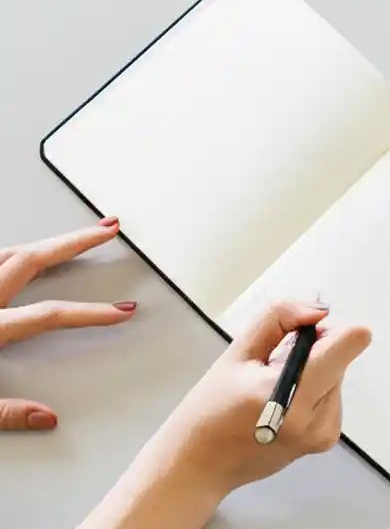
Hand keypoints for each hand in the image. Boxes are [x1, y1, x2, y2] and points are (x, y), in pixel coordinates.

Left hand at [0, 217, 134, 430]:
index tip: (120, 310)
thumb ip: (3, 412)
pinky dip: (6, 251)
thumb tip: (44, 417)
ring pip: (5, 251)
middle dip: (75, 241)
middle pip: (32, 259)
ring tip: (72, 234)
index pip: (49, 315)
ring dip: (43, 240)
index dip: (90, 313)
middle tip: (107, 228)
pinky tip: (15, 250)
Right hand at [82, 301, 371, 528]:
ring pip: (337, 374)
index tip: (299, 336)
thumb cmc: (210, 410)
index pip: (350, 341)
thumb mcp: (237, 352)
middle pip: (342, 356)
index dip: (327, 328)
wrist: (200, 465)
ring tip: (271, 391)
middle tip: (270, 369)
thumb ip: (281, 318)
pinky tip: (281, 406)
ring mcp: (324, 433)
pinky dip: (311, 392)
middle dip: (312, 353)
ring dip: (311, 373)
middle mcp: (316, 417)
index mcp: (292, 393)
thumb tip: (321, 309)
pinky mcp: (325, 440)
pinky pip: (331, 396)